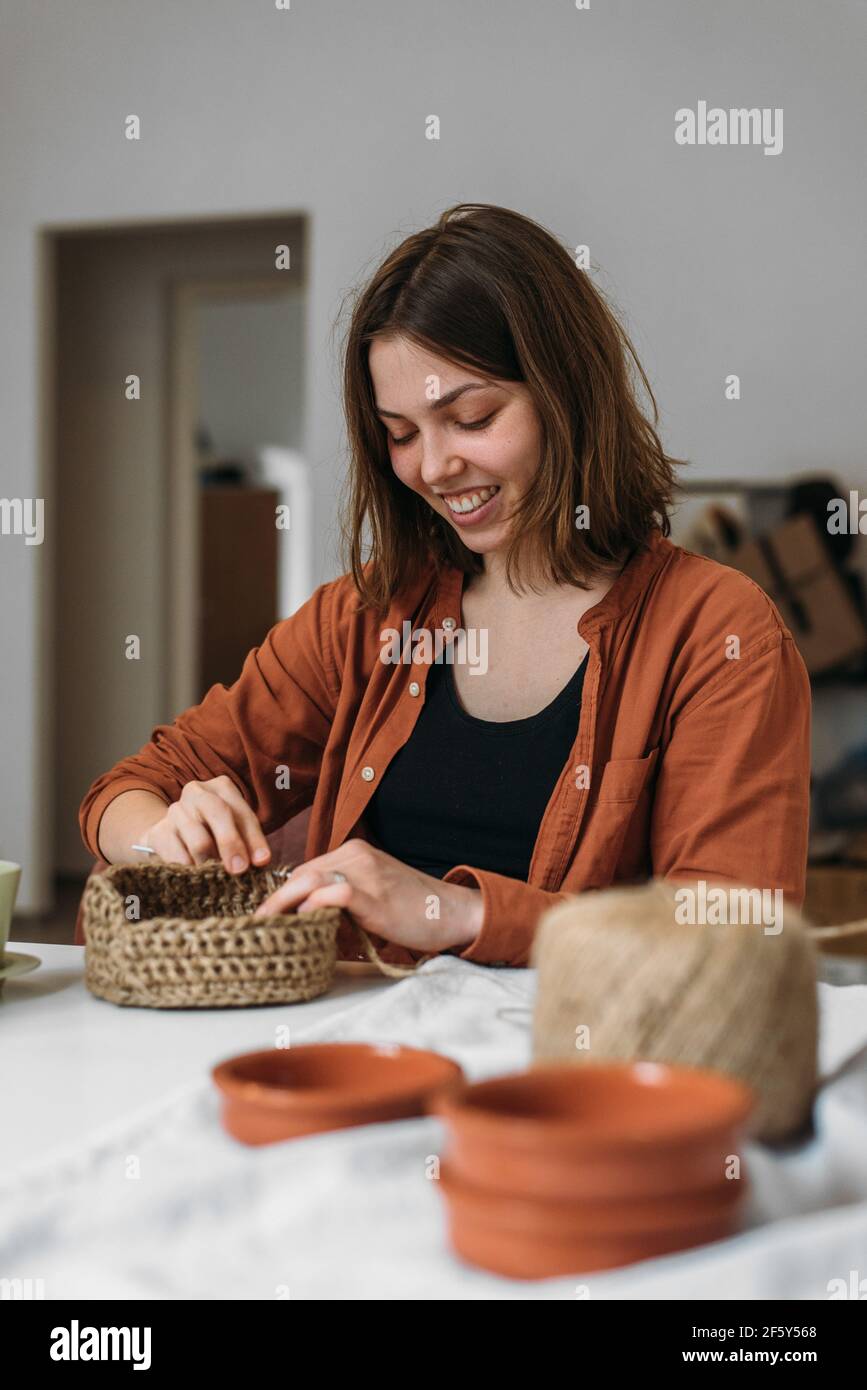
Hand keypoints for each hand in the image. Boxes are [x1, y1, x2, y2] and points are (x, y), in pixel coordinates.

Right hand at [141, 775, 270, 873]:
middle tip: (240, 870)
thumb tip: (261, 862)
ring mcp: (176, 811)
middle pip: (218, 813)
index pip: (242, 812)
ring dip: (213, 864)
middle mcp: (197, 793)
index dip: (254, 838)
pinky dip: (193, 871)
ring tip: (221, 877)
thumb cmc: (214, 832)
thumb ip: (249, 843)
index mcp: (221, 788)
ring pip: (199, 841)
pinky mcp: (159, 832)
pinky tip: (200, 878)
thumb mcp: (235, 830)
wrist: (173, 835)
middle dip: (232, 844)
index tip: (262, 862)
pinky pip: (180, 858)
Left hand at [252, 839, 482, 953]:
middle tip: (257, 924)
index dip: (284, 894)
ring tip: (268, 926)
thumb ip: (341, 903)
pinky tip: (303, 923)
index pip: (307, 870)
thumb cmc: (412, 910)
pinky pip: (332, 895)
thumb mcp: (372, 899)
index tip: (267, 915)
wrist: (452, 911)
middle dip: (276, 900)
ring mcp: (365, 872)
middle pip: (302, 873)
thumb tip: (307, 924)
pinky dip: (313, 908)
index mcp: (354, 853)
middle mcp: (356, 855)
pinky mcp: (373, 893)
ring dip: (284, 904)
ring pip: (310, 880)